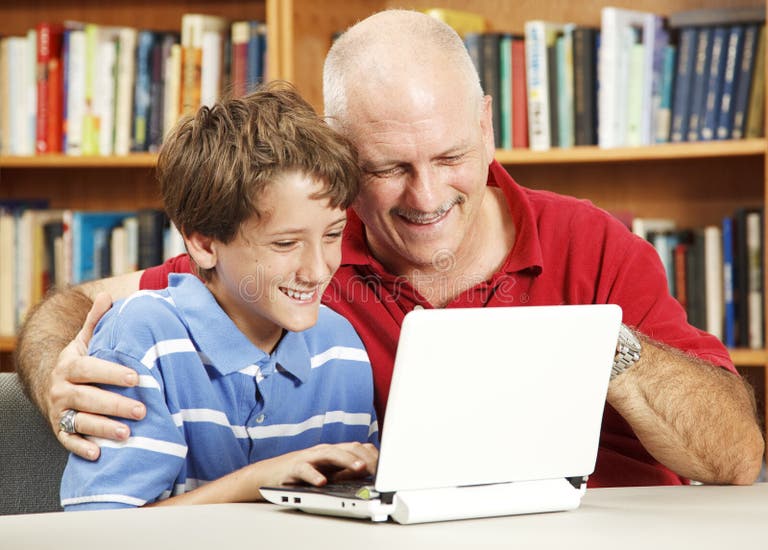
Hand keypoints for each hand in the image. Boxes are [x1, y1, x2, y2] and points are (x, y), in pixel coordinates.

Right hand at [49, 292, 146, 459]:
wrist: (51, 384)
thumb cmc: (80, 362)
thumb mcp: (85, 341)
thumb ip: (96, 321)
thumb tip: (108, 295)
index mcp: (70, 365)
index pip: (90, 369)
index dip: (111, 373)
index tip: (136, 378)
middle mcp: (61, 389)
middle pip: (88, 398)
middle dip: (115, 405)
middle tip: (142, 410)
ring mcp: (59, 410)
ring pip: (80, 421)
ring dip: (103, 429)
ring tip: (127, 434)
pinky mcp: (59, 429)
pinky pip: (68, 441)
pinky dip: (81, 448)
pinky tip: (99, 454)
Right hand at [254, 442, 378, 495]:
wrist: (272, 473)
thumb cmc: (304, 472)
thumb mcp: (330, 472)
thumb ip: (348, 472)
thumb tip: (371, 476)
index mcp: (335, 451)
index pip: (359, 448)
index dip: (374, 457)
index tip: (386, 468)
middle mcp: (324, 451)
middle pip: (349, 447)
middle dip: (365, 457)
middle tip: (377, 469)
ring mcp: (310, 457)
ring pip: (330, 453)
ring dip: (346, 460)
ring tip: (358, 468)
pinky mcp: (294, 467)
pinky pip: (305, 470)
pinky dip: (314, 475)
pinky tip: (322, 482)